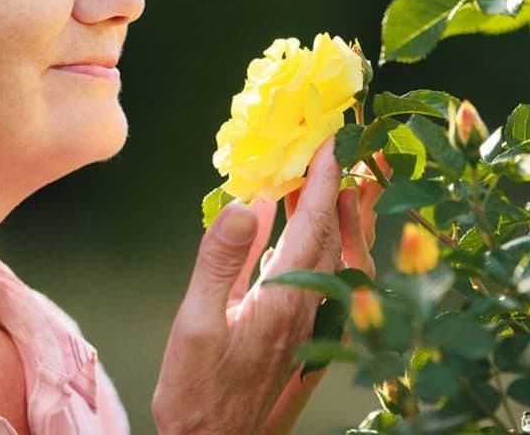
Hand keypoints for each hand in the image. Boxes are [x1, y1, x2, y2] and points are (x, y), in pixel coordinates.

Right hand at [153, 139, 383, 433]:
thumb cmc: (197, 392)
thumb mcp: (195, 322)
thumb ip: (220, 260)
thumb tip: (245, 201)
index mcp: (284, 299)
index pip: (314, 222)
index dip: (323, 176)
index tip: (329, 137)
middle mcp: (305, 308)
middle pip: (332, 233)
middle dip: (334, 186)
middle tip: (328, 145)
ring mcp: (304, 323)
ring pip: (327, 254)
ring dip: (325, 213)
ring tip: (312, 179)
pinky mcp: (295, 335)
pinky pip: (313, 273)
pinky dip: (308, 241)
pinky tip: (285, 232)